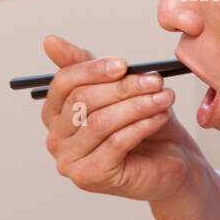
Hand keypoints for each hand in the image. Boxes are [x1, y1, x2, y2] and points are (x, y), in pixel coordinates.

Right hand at [40, 35, 205, 203]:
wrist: (170, 163)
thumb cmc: (142, 123)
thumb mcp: (117, 88)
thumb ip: (87, 65)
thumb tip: (49, 41)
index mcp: (54, 114)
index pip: (63, 83)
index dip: (94, 69)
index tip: (124, 64)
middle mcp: (55, 139)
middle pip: (83, 101)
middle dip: (123, 87)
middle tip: (154, 80)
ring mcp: (69, 162)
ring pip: (101, 122)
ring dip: (137, 105)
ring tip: (164, 97)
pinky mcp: (89, 178)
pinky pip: (115, 143)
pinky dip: (141, 125)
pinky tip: (159, 116)